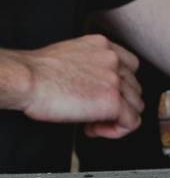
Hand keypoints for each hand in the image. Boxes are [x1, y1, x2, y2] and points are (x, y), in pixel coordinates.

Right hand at [0, 34, 142, 136]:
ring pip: (136, 105)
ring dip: (116, 118)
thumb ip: (90, 67)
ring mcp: (115, 80)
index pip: (130, 66)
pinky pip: (131, 122)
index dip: (119, 86)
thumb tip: (94, 90)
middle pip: (133, 88)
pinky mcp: (113, 101)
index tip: (99, 97)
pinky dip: (116, 131)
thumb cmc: (36, 72)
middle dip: (117, 104)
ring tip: (90, 124)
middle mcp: (113, 59)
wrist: (26, 79)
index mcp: (102, 45)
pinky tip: (94, 130)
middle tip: (92, 114)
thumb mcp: (69, 57)